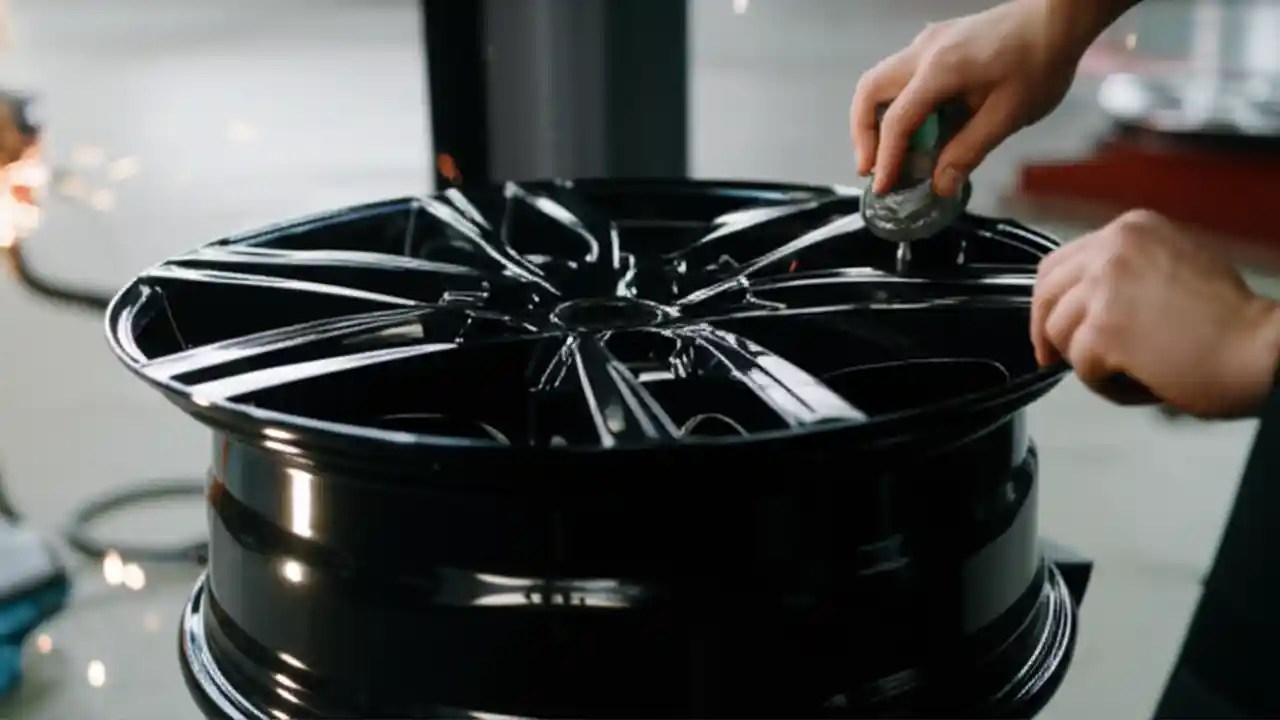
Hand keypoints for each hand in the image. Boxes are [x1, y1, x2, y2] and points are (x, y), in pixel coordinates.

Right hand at [851, 0, 1096, 196]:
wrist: (1057, 18)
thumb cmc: (1040, 62)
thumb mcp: (1008, 115)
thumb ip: (968, 151)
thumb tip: (939, 185)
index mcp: (940, 70)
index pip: (896, 120)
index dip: (885, 158)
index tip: (882, 187)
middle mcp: (924, 51)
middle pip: (869, 91)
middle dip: (863, 134)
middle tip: (871, 167)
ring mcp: (928, 43)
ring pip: (880, 80)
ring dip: (876, 118)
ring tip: (890, 151)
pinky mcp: (938, 42)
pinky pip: (902, 75)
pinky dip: (897, 104)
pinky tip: (918, 126)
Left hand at [1032, 210, 1279, 417]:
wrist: (1261, 349)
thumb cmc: (1229, 320)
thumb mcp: (1174, 264)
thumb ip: (1125, 271)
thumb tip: (1082, 298)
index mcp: (1130, 229)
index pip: (1058, 263)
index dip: (1049, 301)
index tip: (1049, 325)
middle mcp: (1113, 248)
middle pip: (1046, 295)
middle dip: (1047, 333)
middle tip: (1053, 359)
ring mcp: (1105, 287)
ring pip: (1059, 334)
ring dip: (1087, 362)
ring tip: (1131, 369)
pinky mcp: (1103, 329)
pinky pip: (1080, 368)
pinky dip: (1106, 385)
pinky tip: (1141, 381)